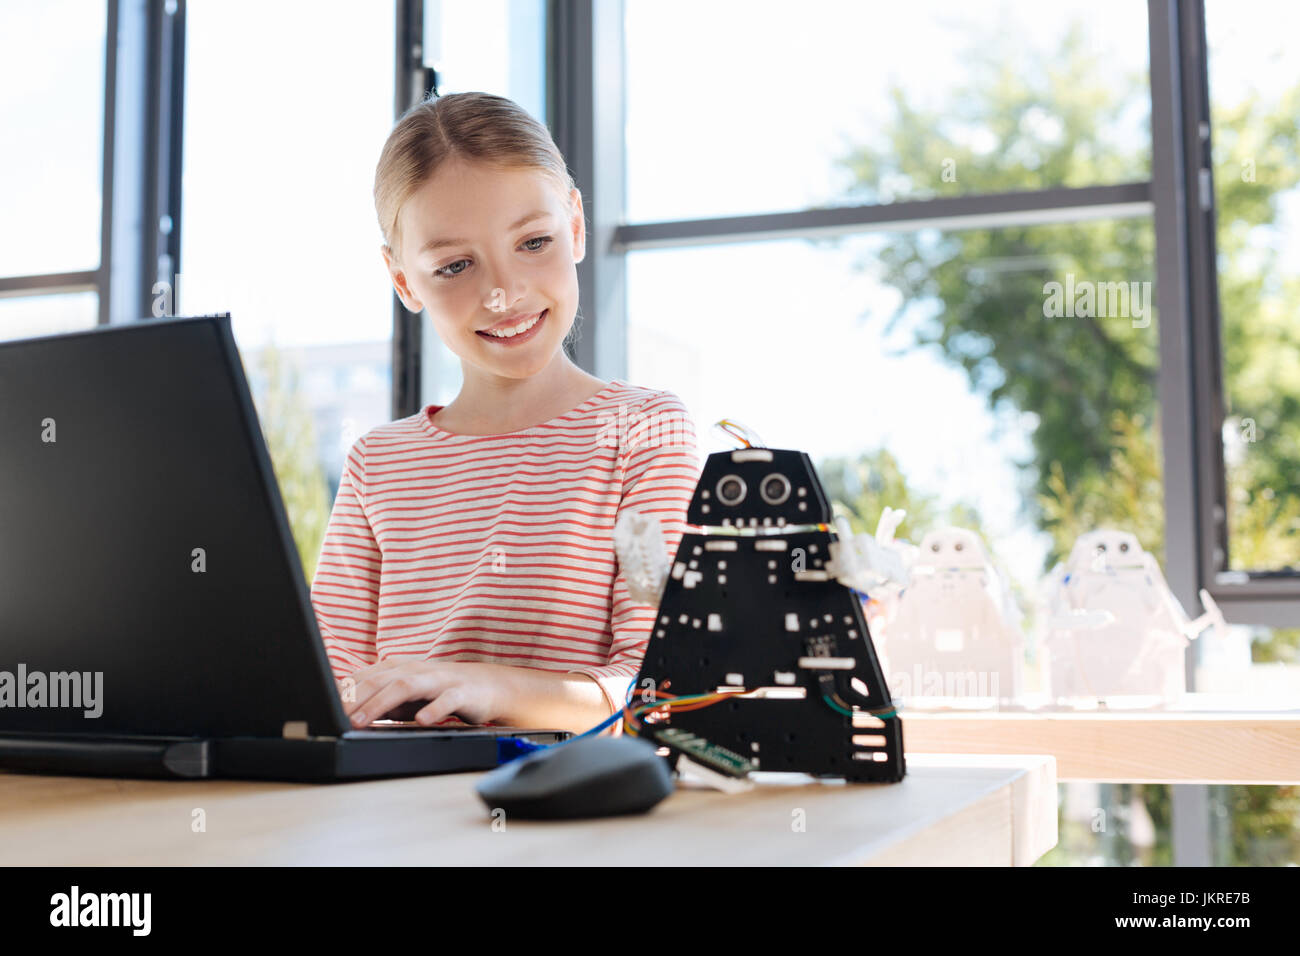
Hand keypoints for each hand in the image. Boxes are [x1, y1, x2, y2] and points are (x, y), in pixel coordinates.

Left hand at [338, 659, 513, 727]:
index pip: (365, 678)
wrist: (488, 687)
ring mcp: (438, 679)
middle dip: (354, 699)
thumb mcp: (405, 696)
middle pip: (379, 680)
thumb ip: (378, 701)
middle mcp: (415, 670)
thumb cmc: (440, 692)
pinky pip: (445, 700)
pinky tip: (421, 721)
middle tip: (334, 717)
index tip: (322, 708)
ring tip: (361, 721)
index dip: (343, 693)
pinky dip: (432, 710)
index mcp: (399, 669)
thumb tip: (345, 713)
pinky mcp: (461, 692)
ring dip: (380, 703)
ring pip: (405, 686)